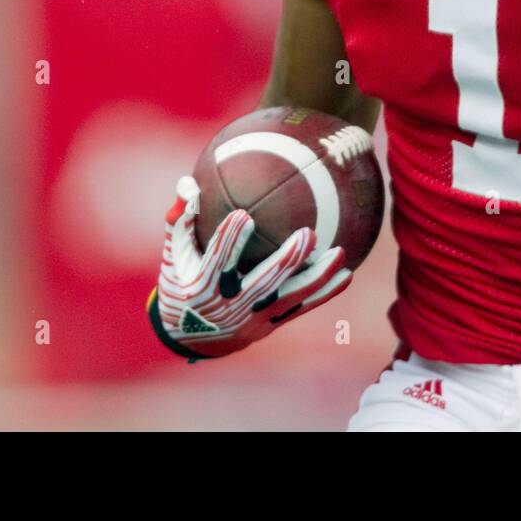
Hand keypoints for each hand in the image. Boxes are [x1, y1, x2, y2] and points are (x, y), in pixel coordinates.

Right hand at [148, 175, 350, 359]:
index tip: (244, 215)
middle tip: (309, 233)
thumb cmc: (181, 281)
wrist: (189, 338)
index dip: (230, 240)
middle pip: (264, 284)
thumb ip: (180, 219)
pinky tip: (347, 274)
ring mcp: (253, 319)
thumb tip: (187, 182)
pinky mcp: (270, 325)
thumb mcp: (173, 253)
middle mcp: (230, 307)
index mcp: (202, 287)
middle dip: (288, 260)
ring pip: (291, 298)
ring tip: (339, 252)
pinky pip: (302, 309)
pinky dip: (325, 293)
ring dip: (318, 276)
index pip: (218, 262)